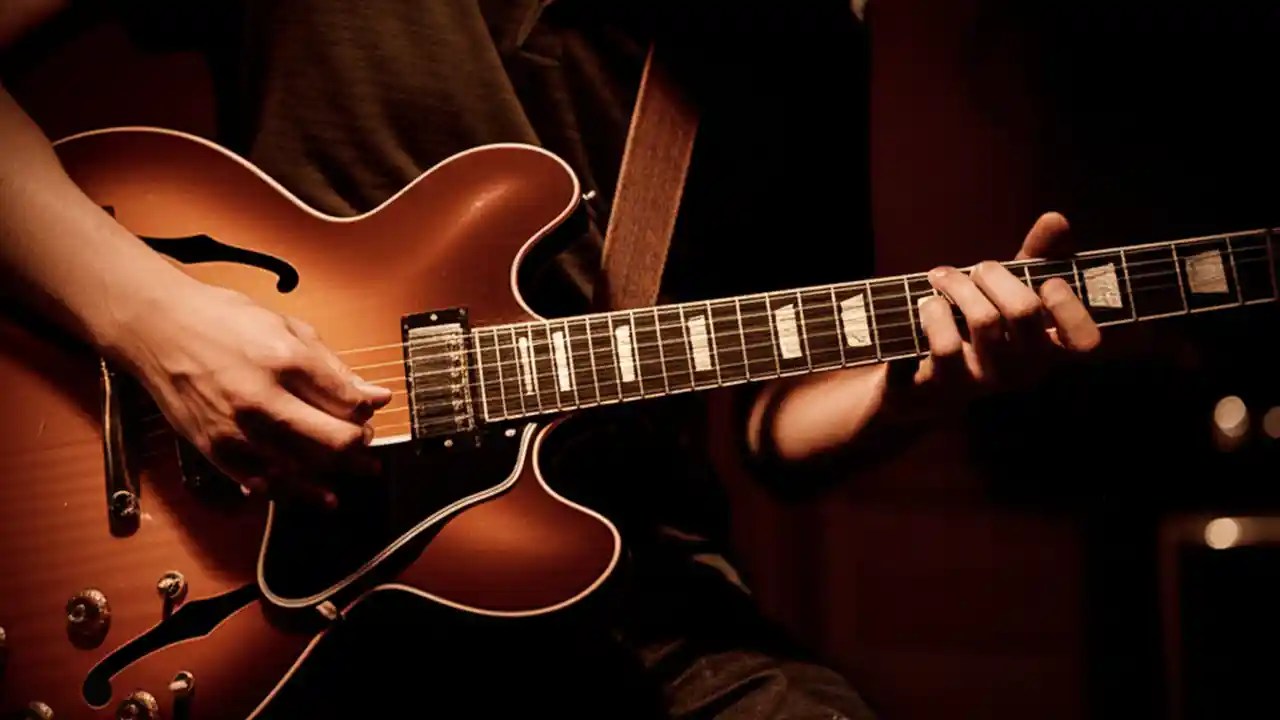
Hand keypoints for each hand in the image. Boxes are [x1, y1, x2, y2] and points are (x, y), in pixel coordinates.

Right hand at [111, 279, 391, 505]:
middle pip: (333, 442)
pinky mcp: (216, 450)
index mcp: (285, 361)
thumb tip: (373, 395)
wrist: (157, 329)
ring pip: (303, 469)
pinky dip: (296, 491)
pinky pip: (265, 483)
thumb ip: (332, 366)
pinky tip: (318, 493)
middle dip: (360, 448)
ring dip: (336, 475)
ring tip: (356, 474)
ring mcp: (237, 430)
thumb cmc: (221, 321)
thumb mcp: (287, 327)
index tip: (375, 408)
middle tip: (369, 447)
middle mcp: (262, 400)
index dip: (370, 410)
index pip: (348, 402)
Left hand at [910, 212, 1099, 404]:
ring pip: (983, 320)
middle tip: (976, 268)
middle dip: (994, 274)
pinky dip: (933, 311)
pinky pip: (945, 343)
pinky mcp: (945, 387)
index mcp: (1049, 349)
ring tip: (942, 278)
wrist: (920, 378)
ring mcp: (985, 382)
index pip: (1085, 341)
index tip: (1048, 282)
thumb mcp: (1008, 290)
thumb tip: (1056, 218)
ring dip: (958, 285)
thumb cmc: (975, 326)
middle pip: (1023, 309)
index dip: (1070, 306)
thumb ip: (1036, 256)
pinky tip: (927, 305)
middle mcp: (1023, 371)